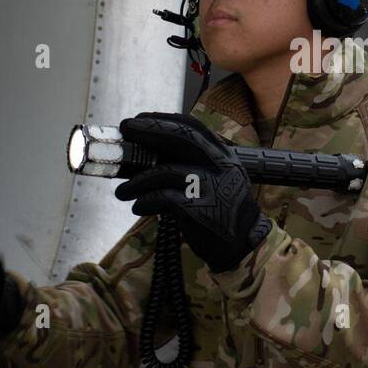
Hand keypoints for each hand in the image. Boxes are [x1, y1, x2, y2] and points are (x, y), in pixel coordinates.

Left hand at [114, 112, 271, 272]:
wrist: (244, 248)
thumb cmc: (222, 214)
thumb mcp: (216, 182)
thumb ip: (191, 166)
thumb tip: (149, 154)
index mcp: (224, 157)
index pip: (194, 127)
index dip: (164, 120)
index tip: (141, 119)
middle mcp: (222, 167)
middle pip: (183, 138)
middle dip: (150, 130)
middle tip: (127, 129)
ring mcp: (213, 188)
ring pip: (167, 172)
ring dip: (138, 181)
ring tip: (123, 191)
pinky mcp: (201, 211)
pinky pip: (164, 198)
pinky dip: (146, 201)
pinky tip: (138, 207)